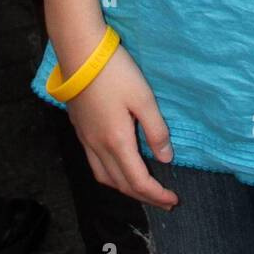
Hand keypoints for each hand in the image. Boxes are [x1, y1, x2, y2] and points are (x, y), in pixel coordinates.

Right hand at [66, 43, 178, 209]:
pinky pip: (95, 164)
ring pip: (104, 177)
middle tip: (164, 200)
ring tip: (143, 188)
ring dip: (125, 188)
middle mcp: (98, 147)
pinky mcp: (79, 130)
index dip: (156, 195)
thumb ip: (156, 130)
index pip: (138, 181)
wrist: (80, 53)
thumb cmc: (115, 72)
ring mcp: (85, 139)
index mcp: (116, 141)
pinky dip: (110, 175)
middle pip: (121, 185)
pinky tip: (119, 167)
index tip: (173, 200)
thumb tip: (166, 159)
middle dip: (144, 197)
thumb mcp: (144, 98)